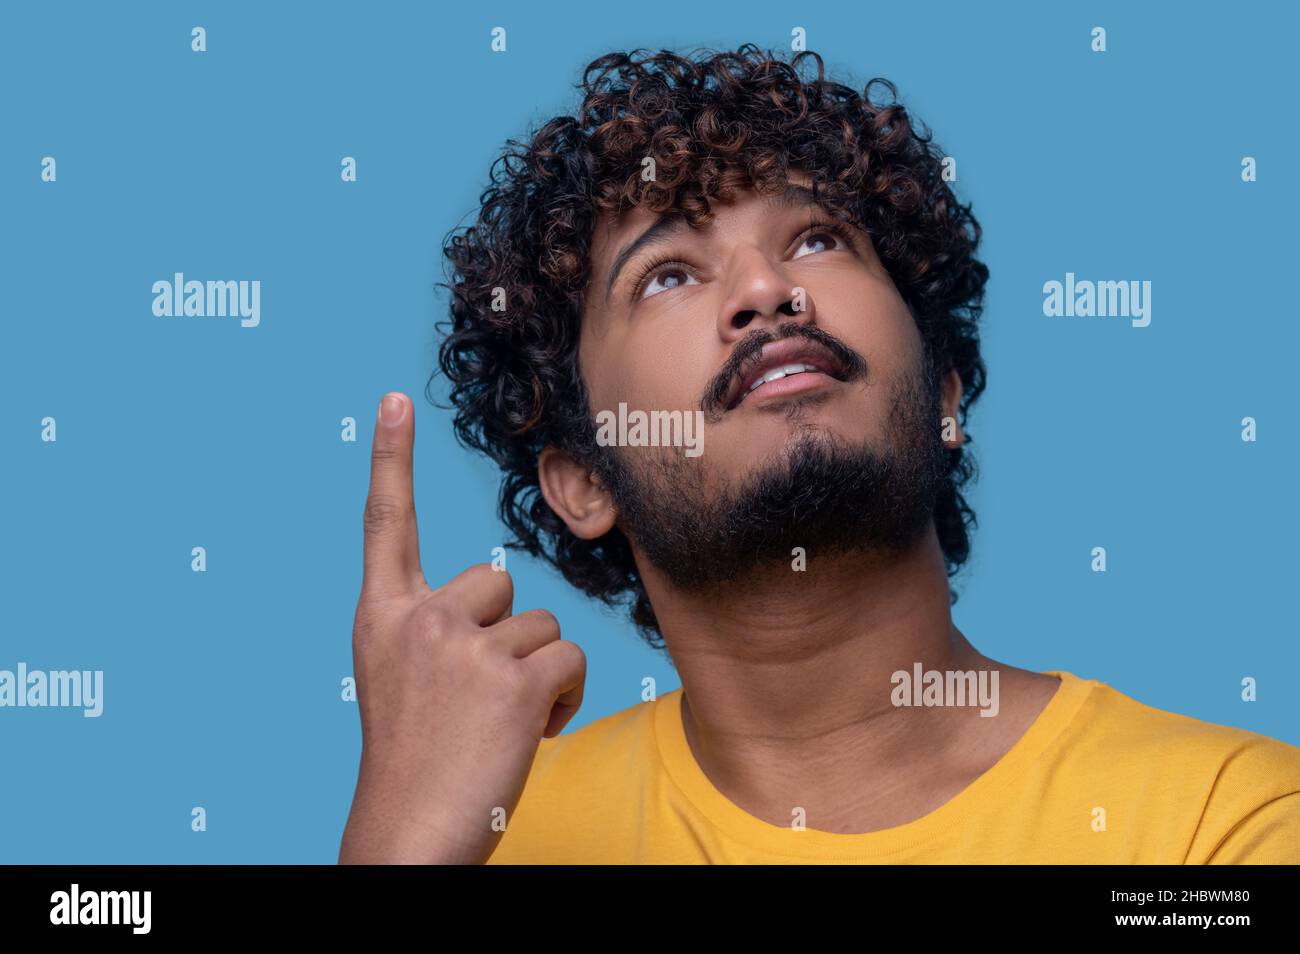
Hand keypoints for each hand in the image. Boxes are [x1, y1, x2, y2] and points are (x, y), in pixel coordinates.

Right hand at [337, 392, 585, 863]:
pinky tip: (530, 730)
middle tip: (474, 696)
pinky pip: (568, 658)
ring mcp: (464, 647)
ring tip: (496, 722)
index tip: (394, 399)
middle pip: (498, 582)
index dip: (390, 459)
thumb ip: (431, 627)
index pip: (385, 523)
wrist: (409, 832)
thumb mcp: (397, 677)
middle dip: (503, 633)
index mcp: (381, 616)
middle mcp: (418, 619)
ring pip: (540, 625)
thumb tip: (496, 600)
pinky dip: (563, 696)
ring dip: (535, 672)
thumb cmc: (412, 757)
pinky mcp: (512, 679)